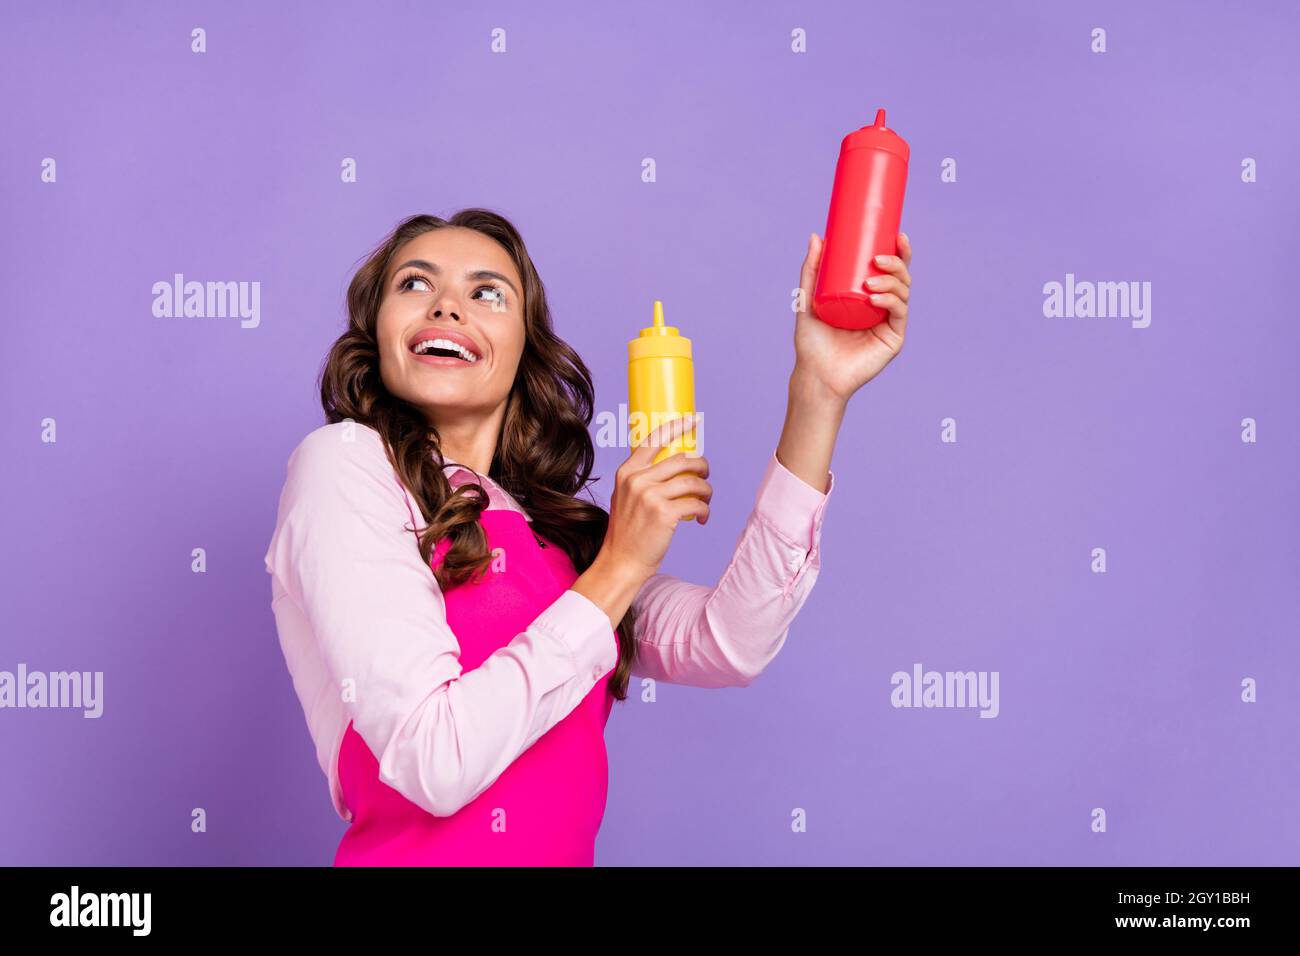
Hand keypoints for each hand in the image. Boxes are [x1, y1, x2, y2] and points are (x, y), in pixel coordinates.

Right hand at [600, 413, 711, 584]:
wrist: (621, 562)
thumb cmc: (628, 533)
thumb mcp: (625, 498)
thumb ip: (642, 480)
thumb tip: (674, 465)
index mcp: (627, 472)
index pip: (654, 440)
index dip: (676, 427)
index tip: (693, 419)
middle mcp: (636, 480)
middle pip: (682, 459)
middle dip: (701, 466)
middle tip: (705, 476)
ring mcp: (650, 496)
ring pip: (693, 481)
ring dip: (706, 490)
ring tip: (705, 501)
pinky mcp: (664, 513)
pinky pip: (696, 503)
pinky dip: (704, 510)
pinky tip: (701, 519)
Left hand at [792, 231, 912, 403]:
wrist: (816, 375)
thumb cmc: (812, 342)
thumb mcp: (809, 300)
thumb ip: (811, 270)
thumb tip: (816, 236)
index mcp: (870, 297)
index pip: (890, 270)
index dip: (899, 251)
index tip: (897, 234)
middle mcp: (884, 308)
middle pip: (902, 278)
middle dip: (898, 263)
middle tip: (878, 259)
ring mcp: (890, 323)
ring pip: (903, 293)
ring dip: (892, 282)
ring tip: (870, 282)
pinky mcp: (893, 339)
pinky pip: (899, 314)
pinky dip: (891, 302)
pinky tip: (877, 298)